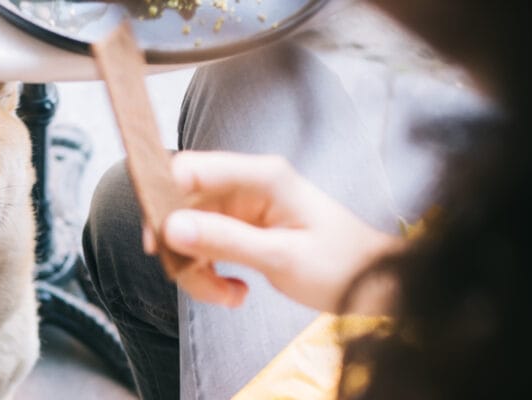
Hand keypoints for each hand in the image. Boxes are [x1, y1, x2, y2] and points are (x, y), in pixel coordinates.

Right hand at [150, 152, 401, 312]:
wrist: (374, 287)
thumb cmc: (340, 266)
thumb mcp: (280, 257)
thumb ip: (224, 240)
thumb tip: (170, 228)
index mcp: (261, 177)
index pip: (192, 169)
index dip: (163, 199)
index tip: (157, 242)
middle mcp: (247, 185)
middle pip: (184, 207)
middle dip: (183, 248)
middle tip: (196, 279)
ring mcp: (243, 208)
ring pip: (191, 233)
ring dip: (199, 269)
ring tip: (228, 296)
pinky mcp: (243, 230)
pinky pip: (207, 248)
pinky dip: (211, 274)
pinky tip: (235, 293)